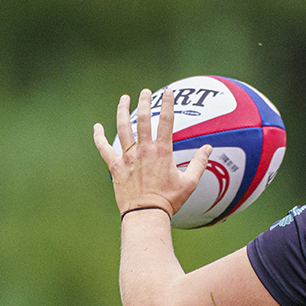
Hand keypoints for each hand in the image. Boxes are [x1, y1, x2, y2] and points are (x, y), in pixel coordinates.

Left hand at [92, 88, 211, 217]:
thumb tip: (208, 148)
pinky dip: (99, 136)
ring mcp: (127, 157)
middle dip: (144, 102)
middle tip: (145, 92)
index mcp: (162, 152)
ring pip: (123, 127)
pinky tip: (97, 127)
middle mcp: (143, 150)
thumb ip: (199, 163)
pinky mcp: (115, 166)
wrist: (146, 214)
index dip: (167, 104)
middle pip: (143, 119)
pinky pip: (104, 148)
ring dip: (123, 110)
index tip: (168, 92)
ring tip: (124, 98)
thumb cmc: (169, 201)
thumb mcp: (189, 183)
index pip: (166, 121)